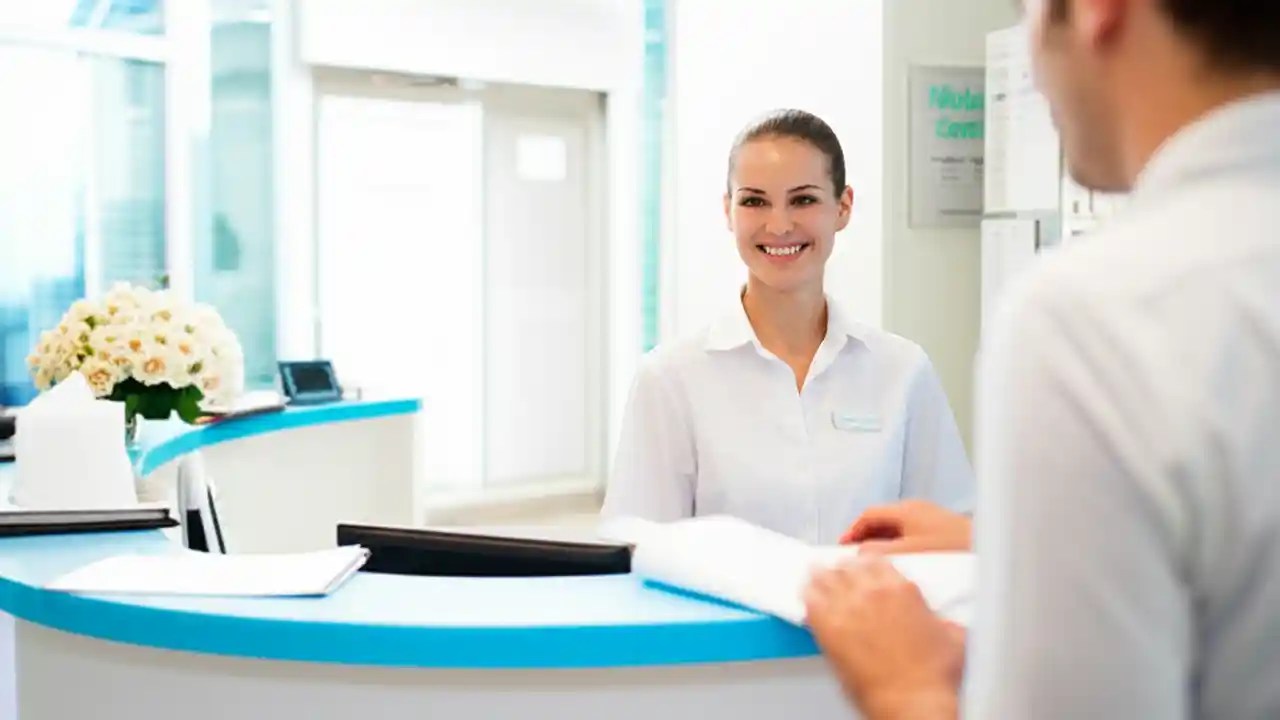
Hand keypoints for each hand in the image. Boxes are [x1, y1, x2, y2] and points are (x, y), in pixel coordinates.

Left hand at [805, 558, 964, 719]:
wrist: (914, 700)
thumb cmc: (933, 676)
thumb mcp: (953, 638)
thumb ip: (943, 622)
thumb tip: (943, 625)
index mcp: (901, 588)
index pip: (875, 560)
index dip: (867, 564)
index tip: (863, 568)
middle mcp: (872, 590)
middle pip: (847, 566)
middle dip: (844, 570)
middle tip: (840, 575)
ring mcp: (848, 606)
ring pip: (825, 576)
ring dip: (822, 576)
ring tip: (816, 576)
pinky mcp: (828, 627)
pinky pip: (809, 599)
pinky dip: (807, 594)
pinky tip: (805, 594)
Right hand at [838, 500, 971, 554]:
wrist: (991, 548)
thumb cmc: (949, 549)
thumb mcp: (910, 552)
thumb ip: (881, 552)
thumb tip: (859, 553)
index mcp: (905, 510)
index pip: (868, 515)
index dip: (852, 531)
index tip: (841, 549)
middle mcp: (914, 508)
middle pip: (881, 520)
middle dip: (865, 537)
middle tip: (854, 558)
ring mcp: (927, 516)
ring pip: (895, 527)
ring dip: (881, 542)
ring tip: (873, 563)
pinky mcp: (938, 527)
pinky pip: (908, 532)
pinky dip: (896, 544)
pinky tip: (898, 562)